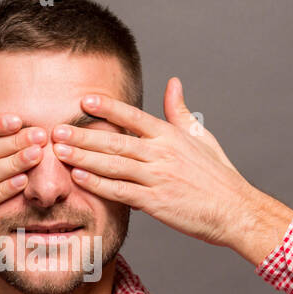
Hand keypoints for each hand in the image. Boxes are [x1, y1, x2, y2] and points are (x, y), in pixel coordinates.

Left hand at [48, 77, 292, 264]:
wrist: (235, 211)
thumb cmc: (218, 176)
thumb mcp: (201, 137)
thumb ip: (180, 111)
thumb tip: (173, 83)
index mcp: (171, 136)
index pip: (134, 116)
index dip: (108, 108)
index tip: (84, 101)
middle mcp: (163, 154)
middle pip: (116, 140)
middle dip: (84, 135)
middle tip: (57, 130)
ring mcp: (159, 178)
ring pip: (114, 164)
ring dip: (84, 157)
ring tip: (60, 152)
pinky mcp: (157, 202)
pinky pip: (122, 191)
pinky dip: (99, 184)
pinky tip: (80, 178)